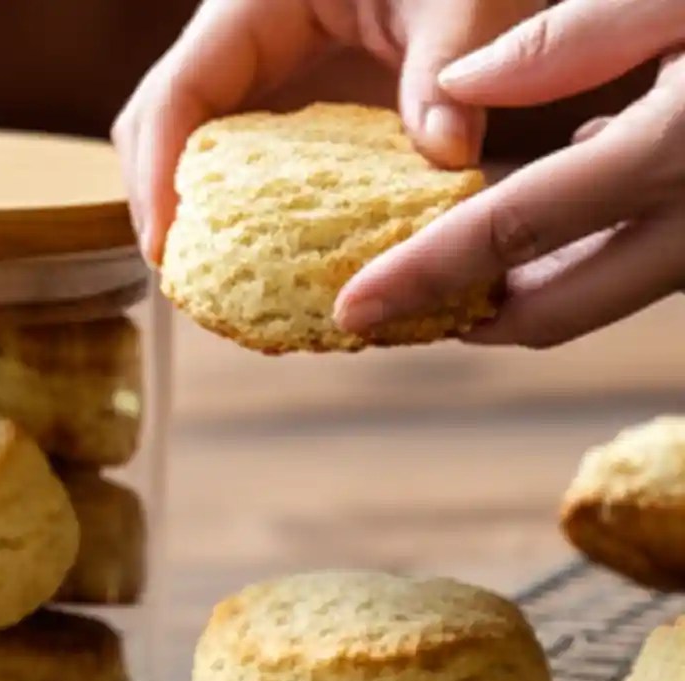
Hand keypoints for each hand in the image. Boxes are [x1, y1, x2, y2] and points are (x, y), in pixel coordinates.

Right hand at [111, 0, 543, 264]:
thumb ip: (447, 68)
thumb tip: (447, 157)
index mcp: (250, 6)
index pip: (175, 95)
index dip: (156, 174)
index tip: (166, 248)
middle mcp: (239, 43)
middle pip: (159, 127)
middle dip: (159, 203)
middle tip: (185, 280)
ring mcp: (259, 75)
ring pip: (192, 148)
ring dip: (194, 212)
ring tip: (219, 285)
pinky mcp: (289, 103)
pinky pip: (243, 162)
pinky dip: (246, 211)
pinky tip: (274, 261)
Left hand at [336, 0, 684, 348]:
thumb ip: (577, 39)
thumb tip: (458, 86)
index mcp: (670, 156)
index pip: (512, 231)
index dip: (424, 274)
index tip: (353, 307)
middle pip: (550, 309)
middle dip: (457, 315)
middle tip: (382, 309)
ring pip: (589, 299)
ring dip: (510, 297)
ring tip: (426, 277)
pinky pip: (626, 273)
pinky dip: (565, 265)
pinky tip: (523, 225)